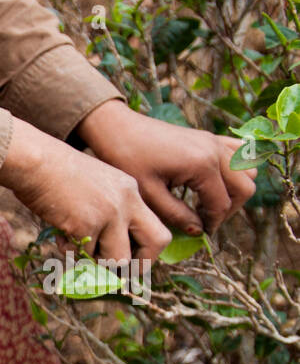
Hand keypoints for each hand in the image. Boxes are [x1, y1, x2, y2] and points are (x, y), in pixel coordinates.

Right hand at [0, 117, 171, 262]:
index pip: (157, 228)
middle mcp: (127, 201)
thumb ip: (107, 213)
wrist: (35, 161)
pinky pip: (83, 255)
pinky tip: (59, 235)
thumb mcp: (95, 188)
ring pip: (118, 259)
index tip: (129, 261)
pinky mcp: (87, 224)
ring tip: (78, 246)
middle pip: (158, 241)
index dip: (146, 251)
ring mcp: (109, 213)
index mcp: (131, 191)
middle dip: (141, 265)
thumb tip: (106, 250)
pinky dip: (69, 252)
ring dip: (98, 262)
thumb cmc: (55, 174)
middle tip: (121, 275)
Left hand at [76, 99, 255, 235]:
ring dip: (233, 191)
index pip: (221, 204)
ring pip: (247, 171)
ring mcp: (214, 141)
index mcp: (203, 165)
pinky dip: (233, 172)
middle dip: (228, 210)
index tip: (199, 235)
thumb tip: (199, 230)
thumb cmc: (127, 160)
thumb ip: (177, 215)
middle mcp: (215, 150)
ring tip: (204, 204)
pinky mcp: (208, 137)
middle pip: (244, 188)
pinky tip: (210, 184)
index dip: (212, 224)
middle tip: (205, 222)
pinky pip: (237, 154)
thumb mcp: (149, 194)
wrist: (117, 129)